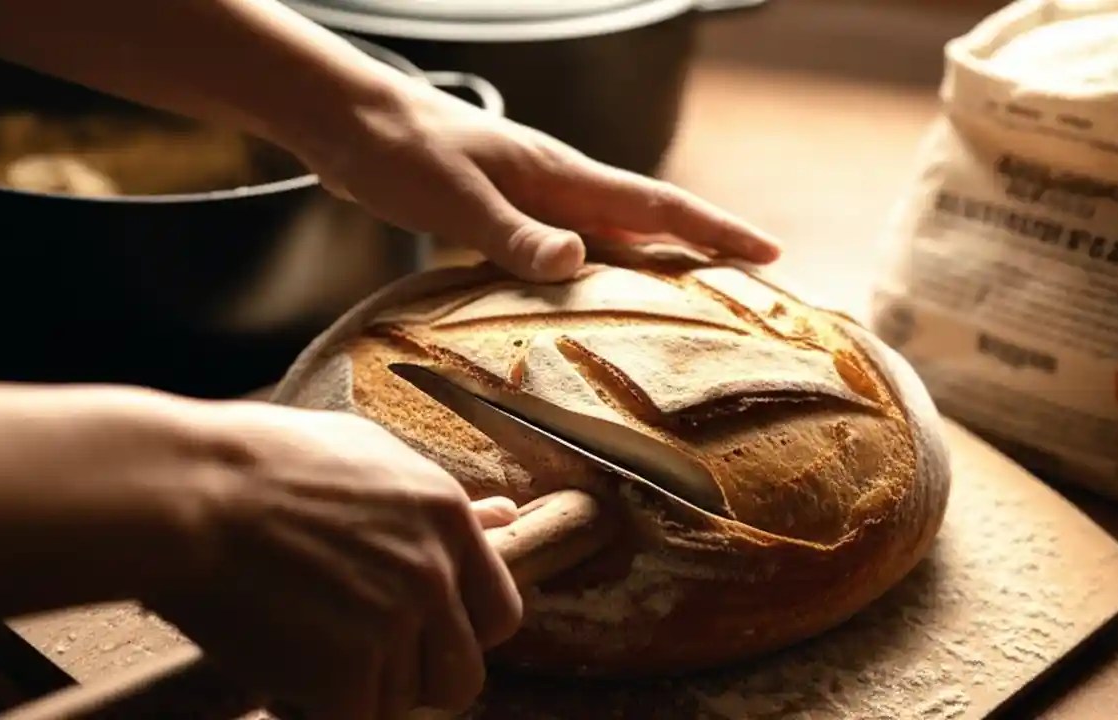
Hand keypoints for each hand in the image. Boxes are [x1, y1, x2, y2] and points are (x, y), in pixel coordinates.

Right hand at [150, 400, 522, 719]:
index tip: (418, 635)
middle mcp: (434, 572)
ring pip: (403, 702)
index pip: (500, 614)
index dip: (460, 634)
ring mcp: (395, 622)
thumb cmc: (262, 464)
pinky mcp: (348, 671)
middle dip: (415, 679)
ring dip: (357, 693)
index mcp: (446, 518)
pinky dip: (315, 712)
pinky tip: (283, 679)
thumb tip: (506, 516)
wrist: (189, 494)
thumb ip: (438, 500)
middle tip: (360, 662)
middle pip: (462, 674)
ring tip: (305, 653)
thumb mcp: (369, 456)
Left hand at [288, 71, 780, 282]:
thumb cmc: (399, 152)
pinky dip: (593, 276)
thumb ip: (513, 235)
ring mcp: (532, 201)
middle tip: (748, 294)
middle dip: (701, 253)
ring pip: (608, 239)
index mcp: (560, 178)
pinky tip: (589, 303)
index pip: (655, 205)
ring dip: (650, 267)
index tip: (769, 253)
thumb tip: (577, 264)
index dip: (714, 230)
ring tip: (686, 307)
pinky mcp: (502, 215)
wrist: (348, 122)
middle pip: (646, 224)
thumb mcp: (455, 198)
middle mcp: (557, 189)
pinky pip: (565, 251)